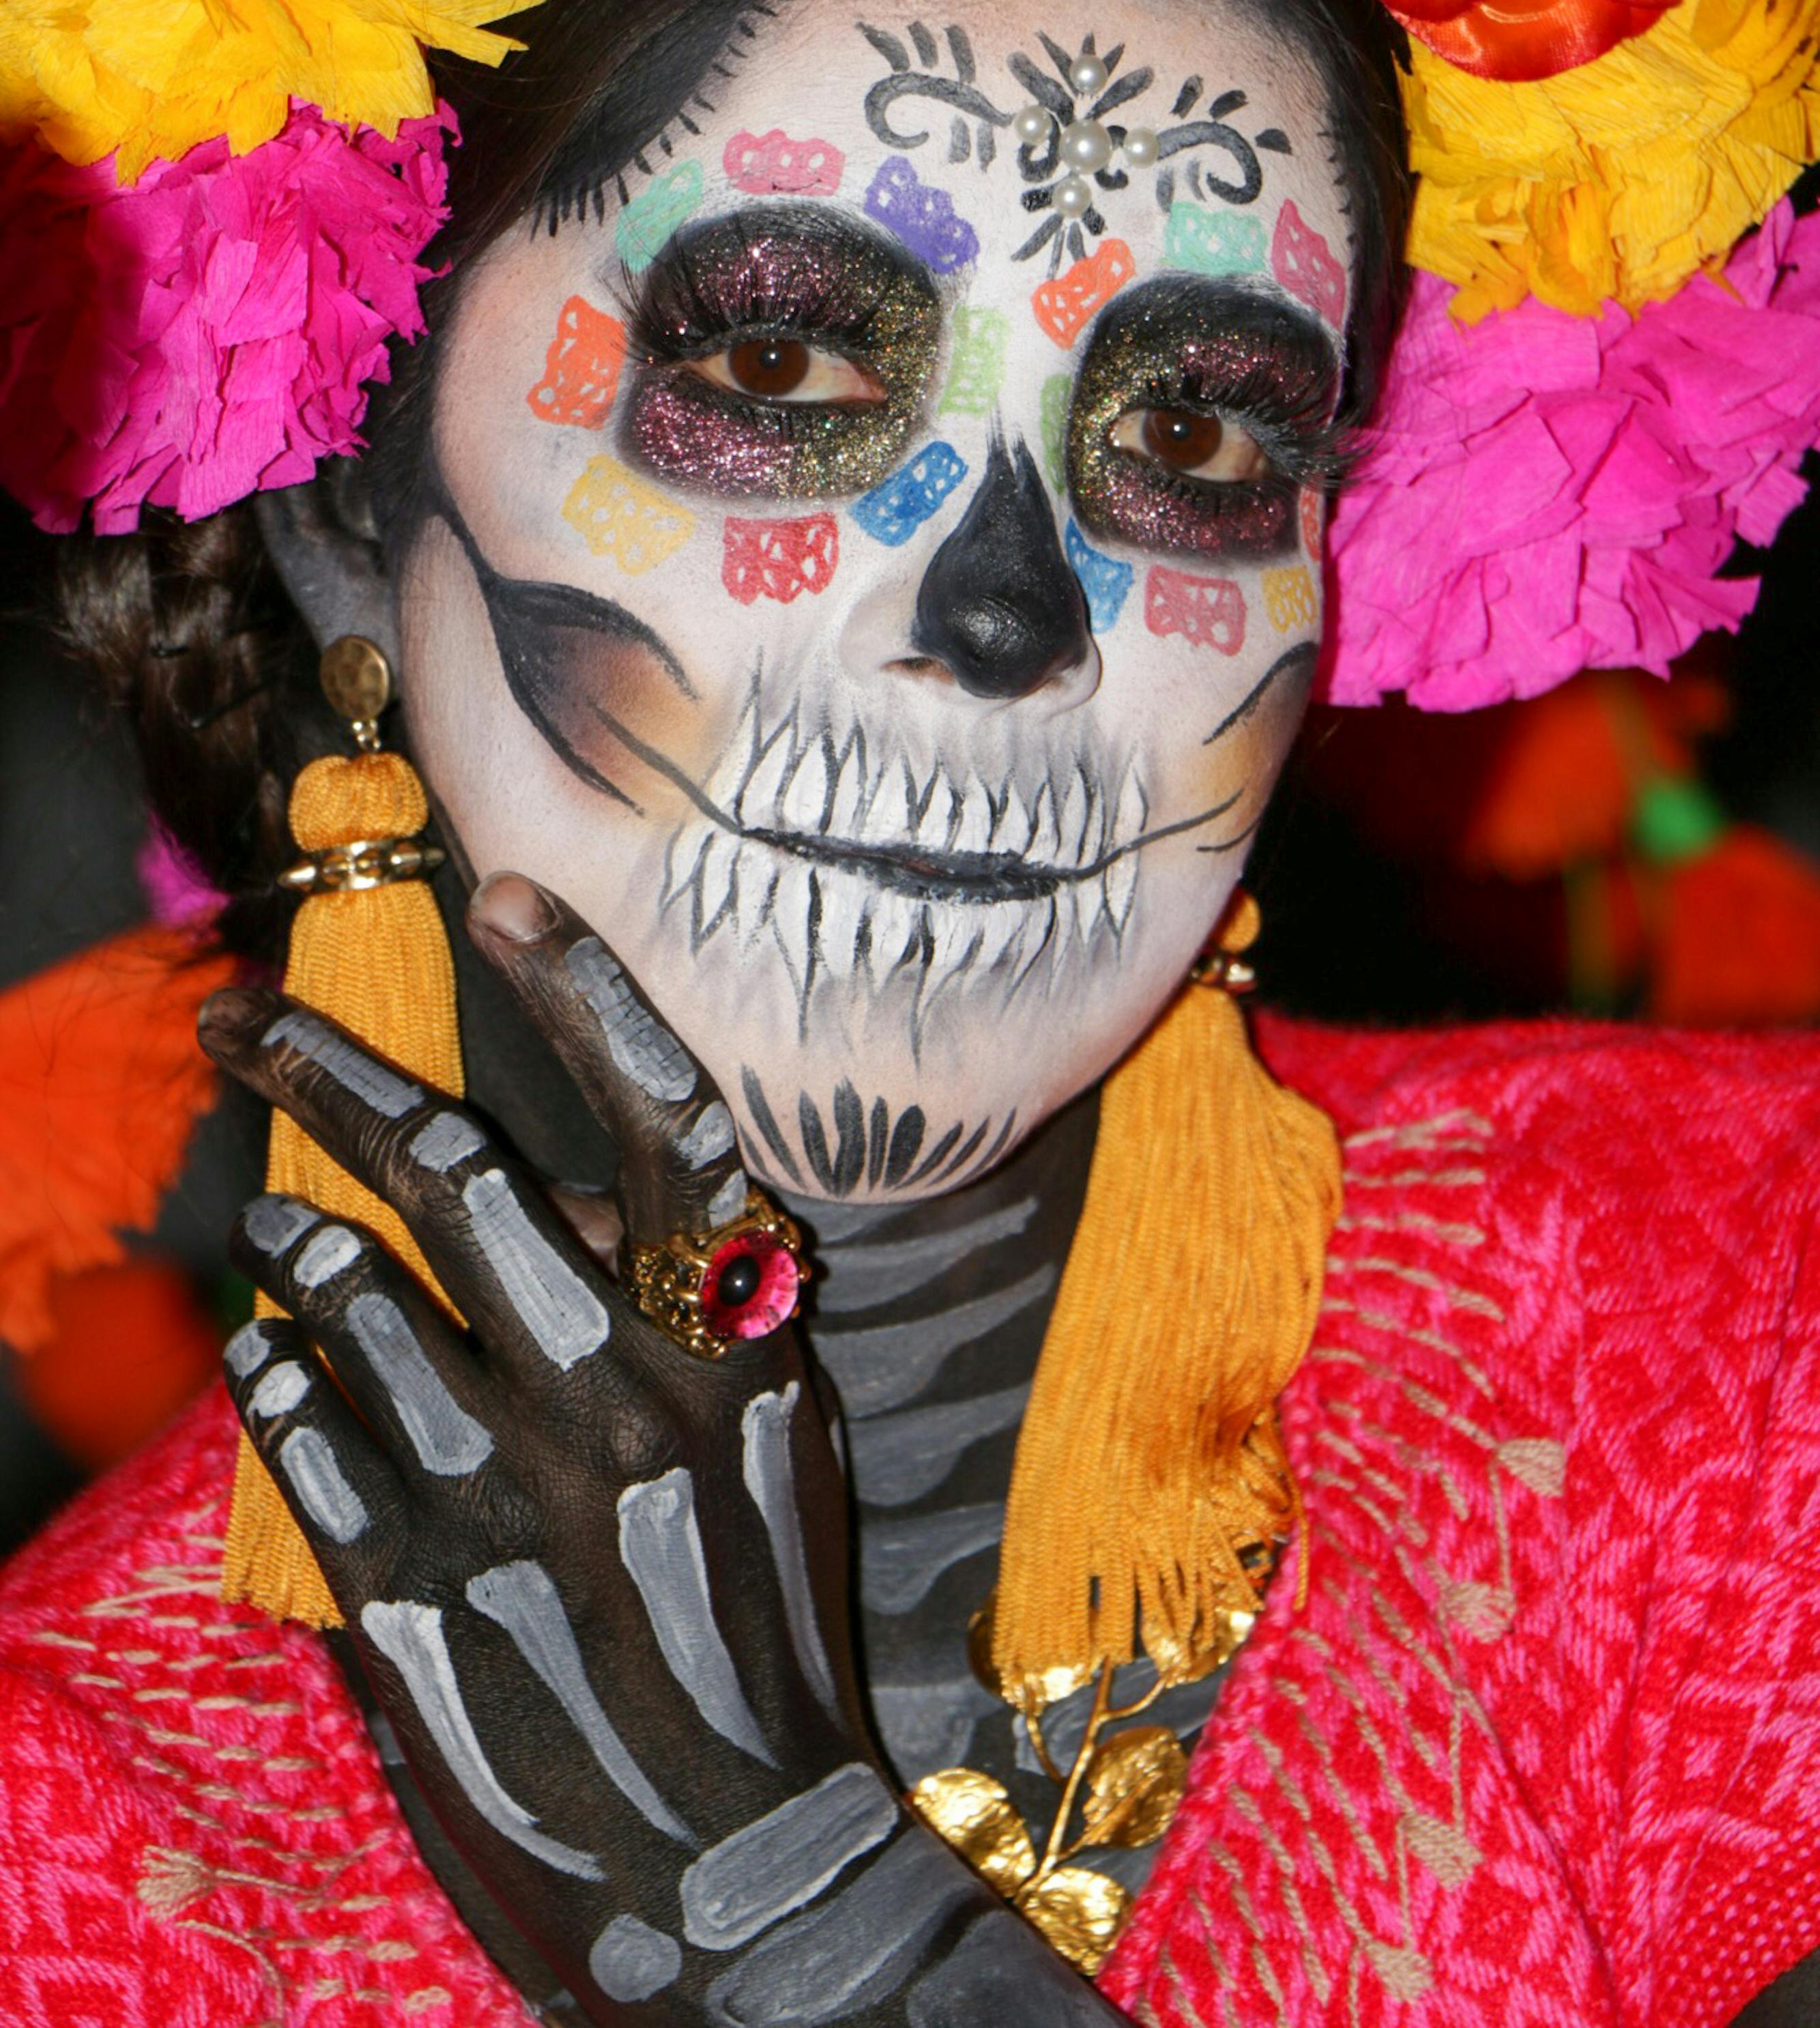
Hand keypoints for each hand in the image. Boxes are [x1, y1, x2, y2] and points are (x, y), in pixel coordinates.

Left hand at [202, 876, 1109, 2022]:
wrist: (744, 1880)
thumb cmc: (763, 1642)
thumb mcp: (777, 1453)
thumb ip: (696, 1314)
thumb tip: (574, 1192)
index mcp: (733, 1351)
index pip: (666, 1122)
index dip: (586, 994)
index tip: (505, 898)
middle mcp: (623, 1395)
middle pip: (457, 1168)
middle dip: (325, 1064)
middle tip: (241, 1013)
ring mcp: (510, 1489)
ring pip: (351, 1284)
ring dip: (293, 1233)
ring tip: (277, 1220)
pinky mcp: (413, 1590)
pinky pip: (301, 1421)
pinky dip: (275, 1366)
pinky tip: (281, 1356)